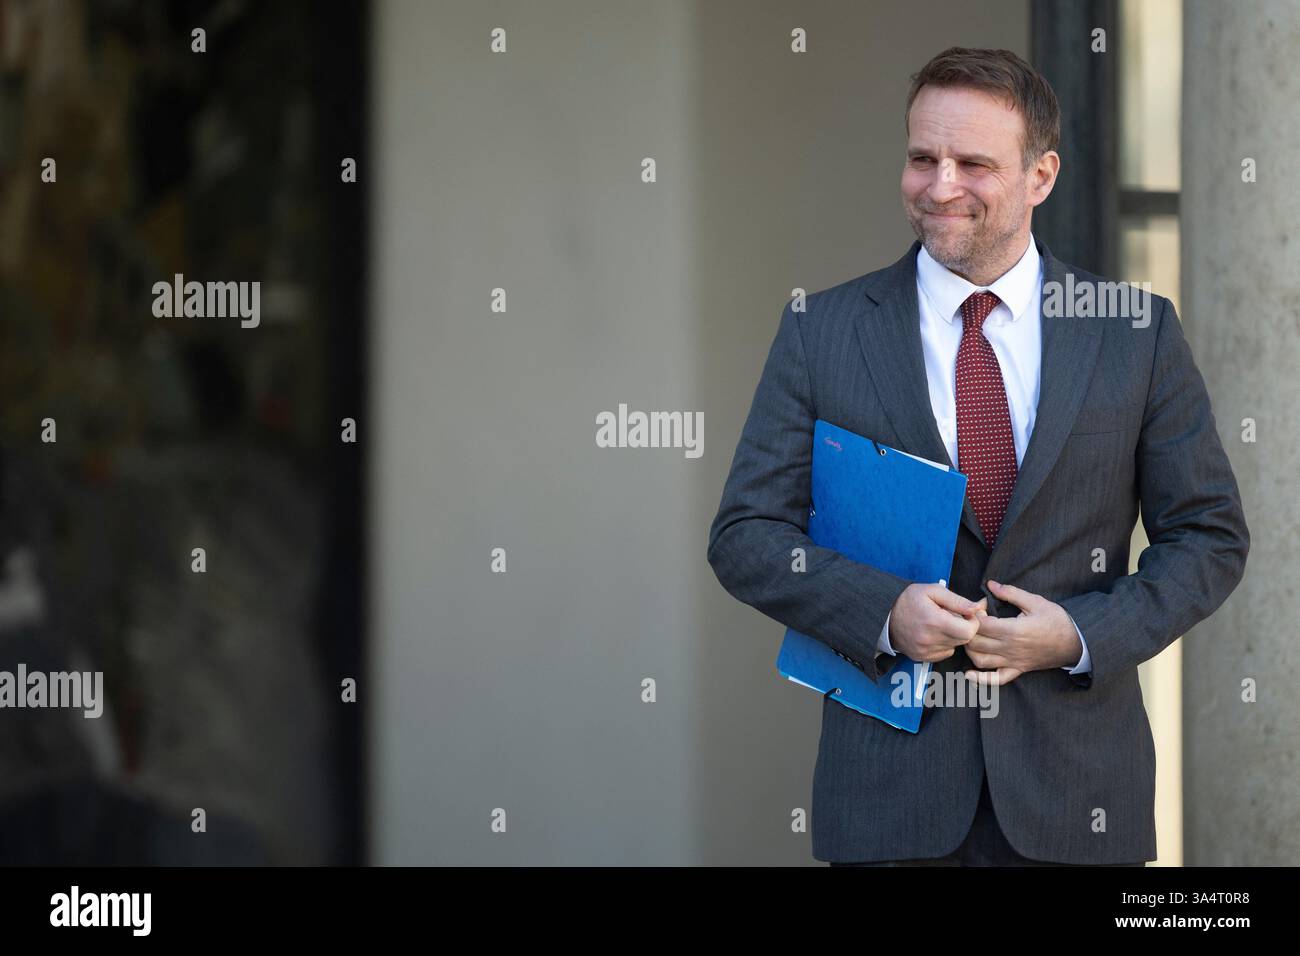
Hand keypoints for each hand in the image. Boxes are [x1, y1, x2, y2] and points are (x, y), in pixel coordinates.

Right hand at [887, 583, 986, 662]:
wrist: (885, 615)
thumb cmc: (909, 600)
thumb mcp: (933, 591)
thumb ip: (957, 600)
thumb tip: (978, 607)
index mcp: (934, 621)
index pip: (969, 631)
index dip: (972, 622)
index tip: (966, 614)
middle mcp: (930, 639)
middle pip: (964, 640)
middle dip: (963, 628)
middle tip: (952, 616)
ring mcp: (925, 650)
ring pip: (955, 647)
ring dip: (953, 636)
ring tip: (940, 624)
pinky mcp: (922, 657)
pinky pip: (945, 653)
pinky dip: (944, 644)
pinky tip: (934, 633)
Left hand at [963, 580, 1081, 686]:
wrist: (1076, 643)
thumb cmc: (1057, 621)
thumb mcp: (1036, 602)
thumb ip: (1011, 593)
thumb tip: (991, 584)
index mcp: (1013, 630)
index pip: (980, 624)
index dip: (973, 614)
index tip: (978, 607)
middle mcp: (1010, 648)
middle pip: (975, 642)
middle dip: (967, 630)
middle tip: (972, 621)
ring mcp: (1013, 662)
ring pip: (980, 660)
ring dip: (969, 649)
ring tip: (971, 637)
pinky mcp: (1017, 670)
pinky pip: (996, 680)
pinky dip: (980, 679)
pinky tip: (969, 674)